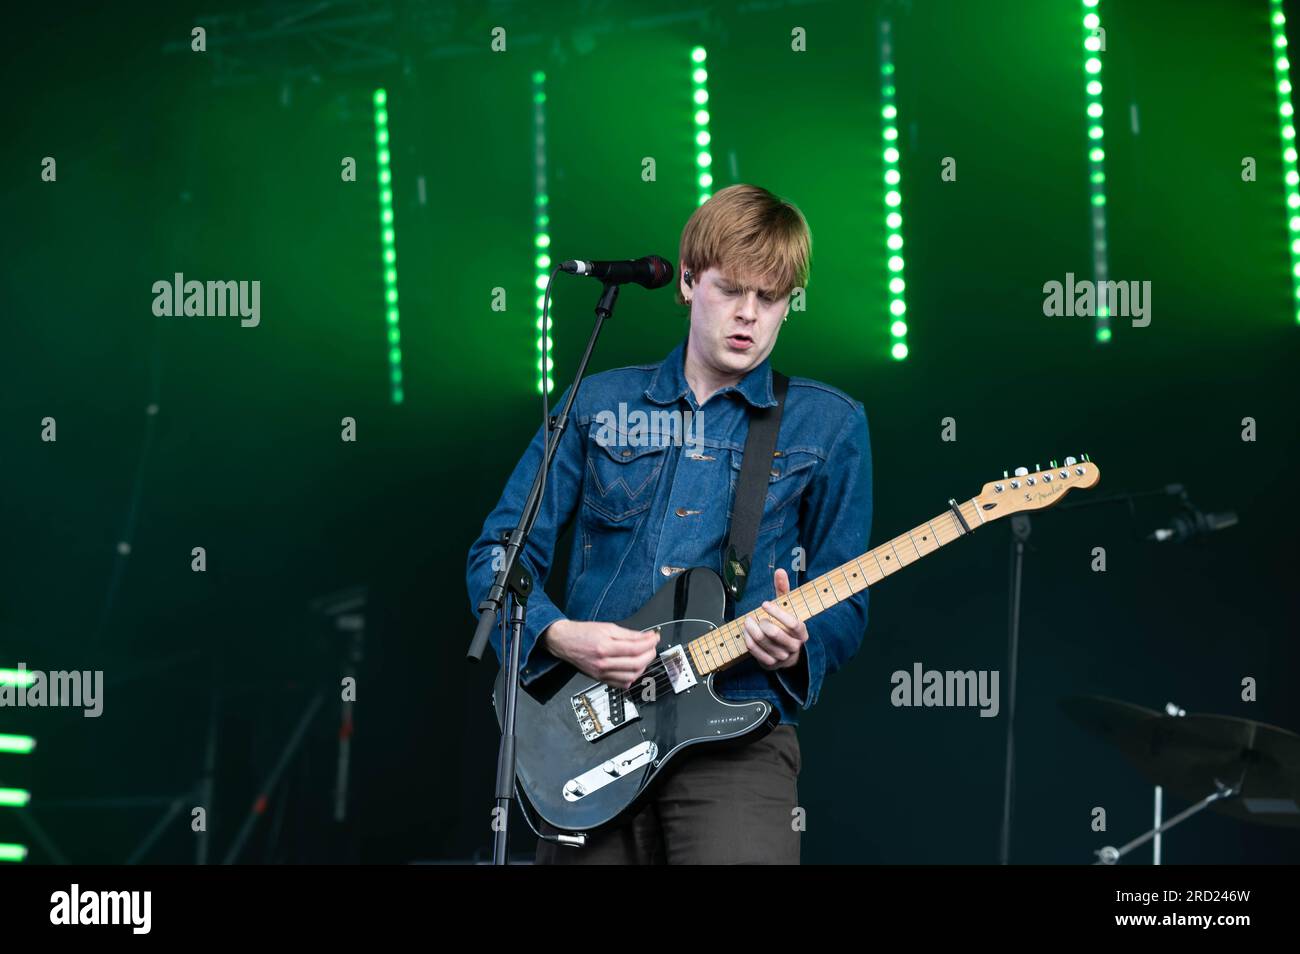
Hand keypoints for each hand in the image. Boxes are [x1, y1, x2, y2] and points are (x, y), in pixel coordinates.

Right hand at [542, 618, 659, 688]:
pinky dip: (632, 678)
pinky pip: (621, 684)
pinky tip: (634, 669)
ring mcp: (602, 673)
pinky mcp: (600, 679)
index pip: (635, 648)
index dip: (649, 643)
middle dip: (649, 654)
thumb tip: (646, 636)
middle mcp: (603, 663)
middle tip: (652, 646)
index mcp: (605, 647)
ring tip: (645, 656)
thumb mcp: (607, 627)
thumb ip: (628, 634)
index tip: (655, 638)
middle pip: (635, 664)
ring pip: (631, 677)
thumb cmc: (583, 633)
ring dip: (643, 667)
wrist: (564, 642)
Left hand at [743, 568, 808, 670]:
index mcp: (802, 632)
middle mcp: (794, 646)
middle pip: (775, 634)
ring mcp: (782, 657)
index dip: (778, 613)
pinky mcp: (770, 663)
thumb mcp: (787, 607)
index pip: (792, 623)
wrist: (788, 652)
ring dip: (751, 630)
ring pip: (763, 642)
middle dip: (761, 623)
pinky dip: (748, 640)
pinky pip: (755, 651)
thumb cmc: (786, 625)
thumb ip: (783, 589)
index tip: (765, 604)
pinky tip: (746, 632)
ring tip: (748, 621)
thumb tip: (780, 571)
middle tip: (753, 616)